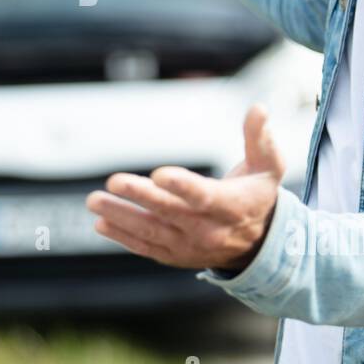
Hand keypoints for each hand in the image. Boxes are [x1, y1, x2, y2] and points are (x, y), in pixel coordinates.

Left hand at [87, 104, 284, 271]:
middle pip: (171, 213)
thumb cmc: (257, 195)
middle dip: (140, 197)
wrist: (259, 245)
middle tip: (112, 181)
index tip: (159, 174)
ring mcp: (190, 246)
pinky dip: (123, 236)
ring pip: (153, 232)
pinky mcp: (176, 255)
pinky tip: (101, 222)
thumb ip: (260, 138)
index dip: (182, 186)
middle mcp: (209, 230)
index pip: (204, 197)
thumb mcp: (268, 167)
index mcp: (231, 207)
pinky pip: (147, 247)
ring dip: (121, 216)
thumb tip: (259, 108)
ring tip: (95, 201)